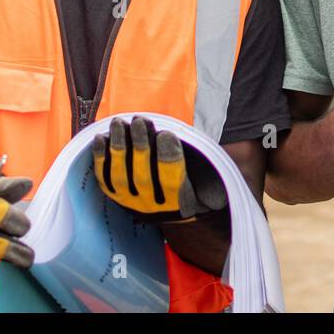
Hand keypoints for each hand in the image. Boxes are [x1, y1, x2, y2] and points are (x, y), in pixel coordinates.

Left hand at [93, 116, 226, 221]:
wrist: (178, 212)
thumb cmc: (199, 184)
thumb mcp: (212, 176)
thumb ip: (213, 160)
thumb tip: (233, 143)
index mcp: (182, 202)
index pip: (172, 180)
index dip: (168, 158)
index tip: (167, 135)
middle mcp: (155, 207)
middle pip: (143, 176)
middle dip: (140, 147)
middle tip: (139, 120)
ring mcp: (133, 204)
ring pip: (121, 178)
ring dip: (119, 149)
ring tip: (118, 124)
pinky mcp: (117, 198)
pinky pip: (105, 180)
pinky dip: (101, 160)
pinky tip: (100, 139)